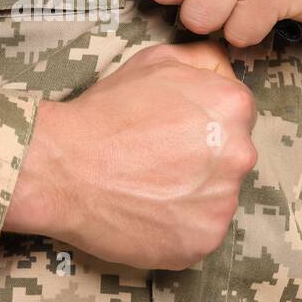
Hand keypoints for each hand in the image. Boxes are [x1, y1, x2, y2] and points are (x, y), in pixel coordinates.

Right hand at [4, 42, 256, 269]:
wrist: (63, 166)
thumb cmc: (105, 113)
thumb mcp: (156, 60)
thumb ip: (202, 61)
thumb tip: (223, 69)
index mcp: (233, 107)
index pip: (236, 118)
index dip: (202, 124)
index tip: (173, 132)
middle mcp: (239, 155)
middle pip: (230, 159)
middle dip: (201, 160)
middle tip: (157, 160)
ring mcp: (223, 202)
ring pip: (216, 198)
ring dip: (190, 195)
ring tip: (148, 187)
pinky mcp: (203, 240)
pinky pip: (199, 232)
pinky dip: (177, 227)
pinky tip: (147, 212)